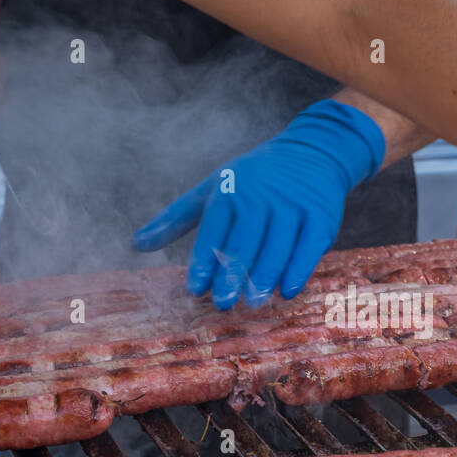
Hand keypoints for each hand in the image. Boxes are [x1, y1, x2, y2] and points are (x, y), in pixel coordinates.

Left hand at [133, 99, 384, 308]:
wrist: (313, 153)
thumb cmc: (254, 178)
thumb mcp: (212, 189)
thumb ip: (175, 218)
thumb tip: (135, 244)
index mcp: (231, 190)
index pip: (214, 230)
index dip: (204, 260)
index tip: (195, 288)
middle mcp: (261, 196)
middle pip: (245, 240)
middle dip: (232, 273)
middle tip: (221, 303)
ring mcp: (293, 205)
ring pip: (276, 246)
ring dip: (263, 276)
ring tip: (251, 302)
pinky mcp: (320, 215)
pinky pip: (308, 247)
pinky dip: (297, 271)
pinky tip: (286, 292)